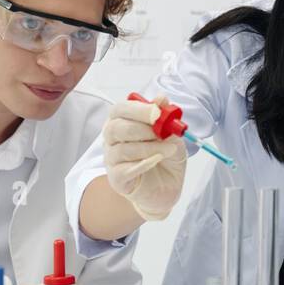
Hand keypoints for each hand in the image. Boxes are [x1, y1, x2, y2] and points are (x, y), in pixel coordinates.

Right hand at [103, 97, 186, 220]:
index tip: (157, 113)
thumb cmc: (165, 156)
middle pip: (115, 128)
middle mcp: (112, 140)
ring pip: (123, 149)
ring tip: (170, 149)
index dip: (138, 110)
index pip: (119, 110)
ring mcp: (112, 160)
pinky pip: (125, 169)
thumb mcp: (171, 134)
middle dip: (142, 128)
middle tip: (163, 133)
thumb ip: (164, 117)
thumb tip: (161, 98)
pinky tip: (157, 160)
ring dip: (150, 147)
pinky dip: (144, 163)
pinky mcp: (117, 179)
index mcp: (122, 122)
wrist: (168, 186)